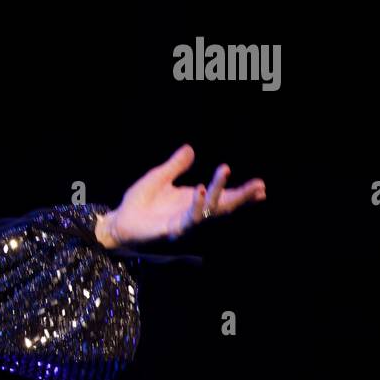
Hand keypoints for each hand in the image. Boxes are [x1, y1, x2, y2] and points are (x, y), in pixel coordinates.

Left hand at [101, 144, 266, 246]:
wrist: (118, 220)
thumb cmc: (139, 201)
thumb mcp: (158, 178)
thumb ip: (175, 166)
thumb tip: (190, 149)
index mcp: (193, 200)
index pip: (223, 197)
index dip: (241, 193)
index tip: (261, 186)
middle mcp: (193, 213)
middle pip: (223, 206)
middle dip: (240, 196)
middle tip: (259, 186)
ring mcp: (184, 222)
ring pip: (208, 210)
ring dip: (218, 192)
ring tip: (223, 172)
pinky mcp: (171, 230)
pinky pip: (188, 219)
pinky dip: (195, 205)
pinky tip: (199, 190)